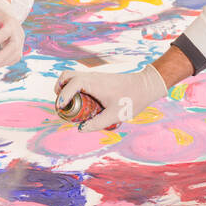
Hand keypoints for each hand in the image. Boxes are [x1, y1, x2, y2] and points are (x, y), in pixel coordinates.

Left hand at [0, 0, 23, 67]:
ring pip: (17, 54)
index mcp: (10, 22)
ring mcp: (20, 39)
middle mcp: (18, 31)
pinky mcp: (20, 45)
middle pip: (14, 47)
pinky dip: (7, 62)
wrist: (4, 9)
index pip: (5, 32)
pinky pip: (16, 56)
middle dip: (1, 57)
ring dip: (4, 62)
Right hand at [54, 65, 168, 130]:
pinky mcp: (98, 79)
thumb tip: (80, 129)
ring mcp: (95, 76)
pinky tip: (81, 103)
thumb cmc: (132, 99)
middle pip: (66, 76)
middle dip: (59, 90)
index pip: (70, 83)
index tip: (60, 109)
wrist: (146, 86)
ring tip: (70, 106)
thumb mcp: (115, 115)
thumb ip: (97, 123)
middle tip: (62, 106)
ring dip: (66, 89)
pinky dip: (74, 88)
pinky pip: (80, 81)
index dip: (62, 96)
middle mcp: (92, 76)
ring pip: (72, 77)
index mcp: (94, 83)